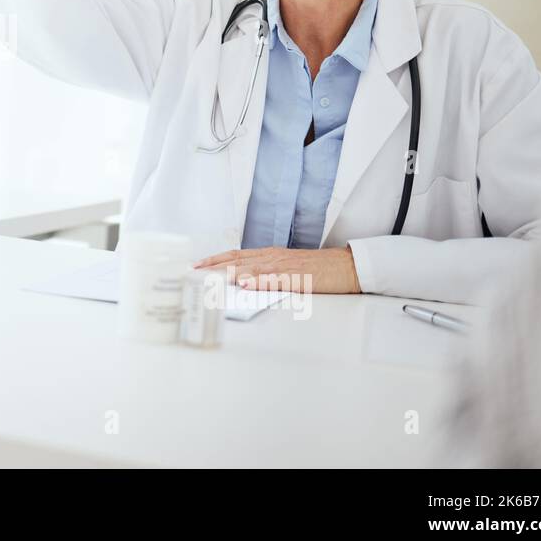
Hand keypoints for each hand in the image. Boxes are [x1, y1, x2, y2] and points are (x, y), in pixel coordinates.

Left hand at [192, 247, 361, 294]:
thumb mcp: (286, 270)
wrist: (346, 267)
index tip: (196, 265)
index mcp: (269, 255)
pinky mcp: (297, 276)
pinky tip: (246, 284)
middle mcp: (272, 257)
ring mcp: (284, 265)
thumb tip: (243, 284)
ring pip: (251, 268)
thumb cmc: (317, 270)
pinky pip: (275, 278)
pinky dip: (258, 281)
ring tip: (210, 277)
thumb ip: (266, 275)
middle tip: (193, 272)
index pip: (235, 255)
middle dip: (213, 266)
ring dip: (229, 272)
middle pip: (237, 260)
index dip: (214, 260)